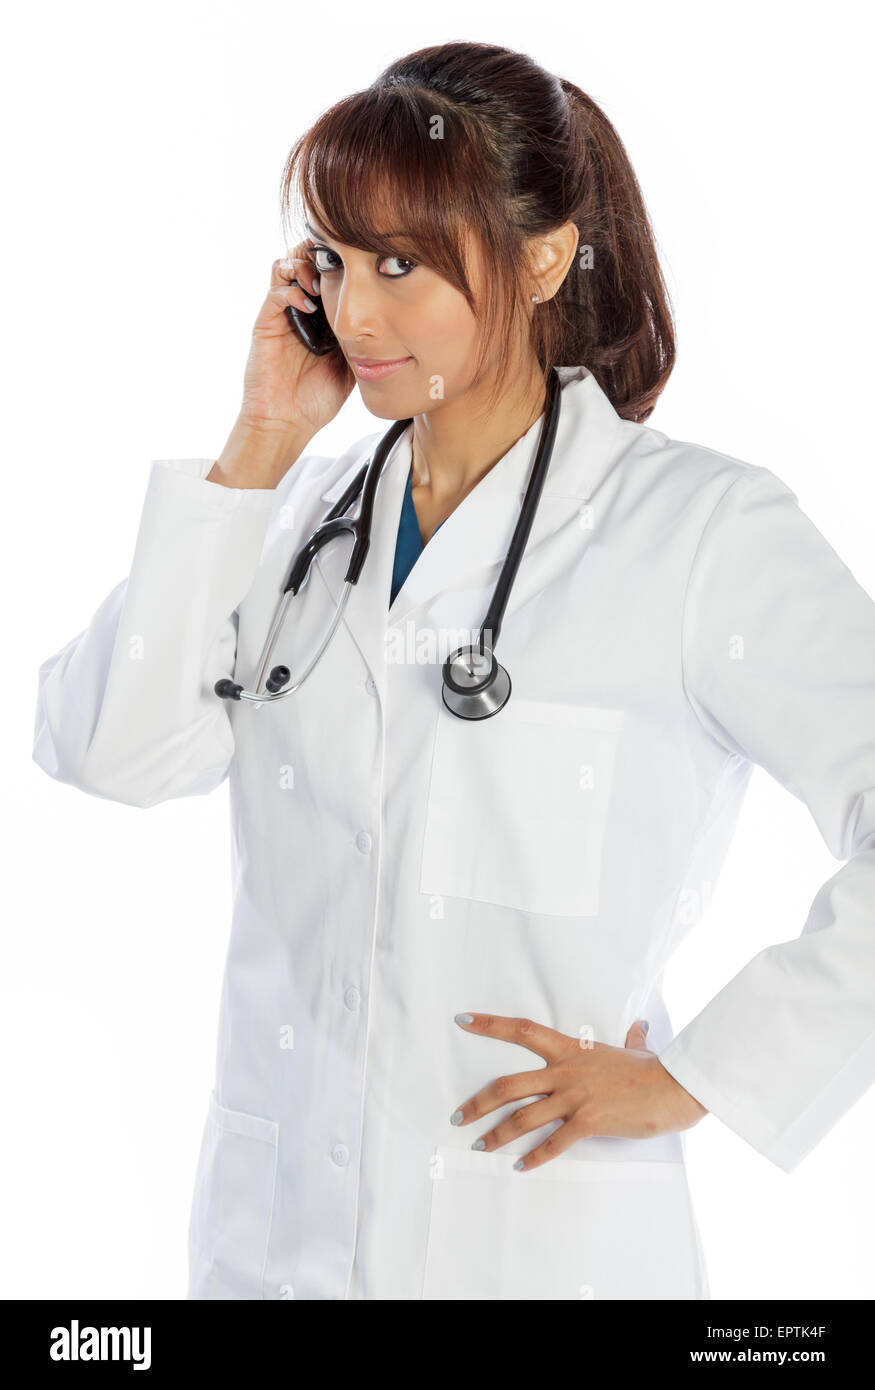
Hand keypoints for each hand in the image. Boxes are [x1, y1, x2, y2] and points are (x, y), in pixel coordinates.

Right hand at [237, 242, 354, 441]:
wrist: (288, 422)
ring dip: (302, 264)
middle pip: (303, 257)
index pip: (327, 271)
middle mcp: (300, 308)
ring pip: (285, 265)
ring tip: (319, 282)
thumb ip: (363, 339)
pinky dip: (291, 290)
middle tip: (337, 263)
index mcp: (321, 315)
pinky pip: (275, 292)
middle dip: (319, 252)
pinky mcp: (266, 324)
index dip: (340, 261)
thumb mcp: (352, 364)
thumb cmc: (318, 399)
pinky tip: (308, 305)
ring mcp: (282, 314)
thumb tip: (387, 318)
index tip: (359, 262)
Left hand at [449, 1012, 707, 1171]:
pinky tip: (521, 1167)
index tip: (463, 1020)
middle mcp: (565, 1071)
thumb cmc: (653, 1069)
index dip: (490, 1024)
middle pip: (508, 1085)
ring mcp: (574, 1097)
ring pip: (523, 1118)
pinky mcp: (588, 1122)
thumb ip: (630, 1040)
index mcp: (569, 1049)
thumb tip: (638, 1030)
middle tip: (458, 1116)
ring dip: (497, 1135)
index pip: (521, 1029)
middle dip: (478, 1103)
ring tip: (481, 1145)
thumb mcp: (634, 1050)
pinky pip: (553, 1144)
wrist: (673, 1086)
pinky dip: (535, 1157)